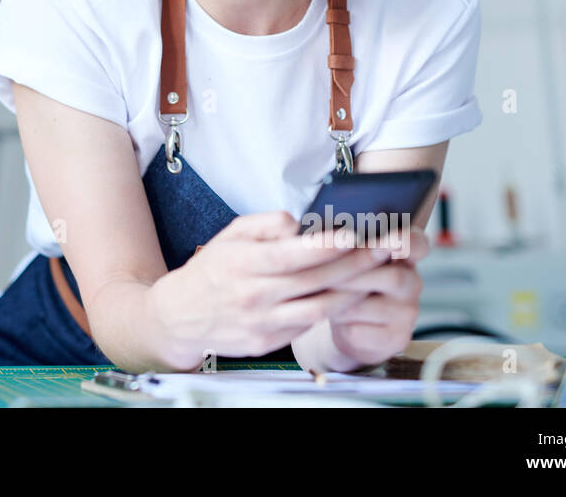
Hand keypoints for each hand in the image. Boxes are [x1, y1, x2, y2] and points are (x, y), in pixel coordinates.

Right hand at [150, 210, 396, 367]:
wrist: (181, 316)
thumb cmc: (212, 270)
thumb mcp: (230, 235)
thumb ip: (265, 224)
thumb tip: (300, 222)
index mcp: (242, 264)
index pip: (292, 254)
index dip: (326, 244)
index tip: (356, 231)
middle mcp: (253, 296)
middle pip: (314, 280)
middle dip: (355, 262)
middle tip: (385, 247)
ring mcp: (262, 323)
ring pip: (320, 307)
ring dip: (353, 289)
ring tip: (378, 271)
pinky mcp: (268, 343)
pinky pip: (309, 325)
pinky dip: (334, 309)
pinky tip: (353, 293)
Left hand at [323, 227, 430, 367]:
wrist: (349, 328)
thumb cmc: (345, 283)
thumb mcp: (346, 259)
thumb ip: (335, 241)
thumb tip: (294, 223)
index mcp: (402, 255)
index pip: (417, 244)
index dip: (410, 241)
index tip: (394, 239)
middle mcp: (412, 283)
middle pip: (392, 276)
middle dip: (352, 273)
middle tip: (321, 271)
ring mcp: (407, 313)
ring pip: (367, 305)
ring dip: (336, 299)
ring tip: (317, 292)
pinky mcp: (395, 339)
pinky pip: (360, 330)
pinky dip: (338, 324)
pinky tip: (330, 316)